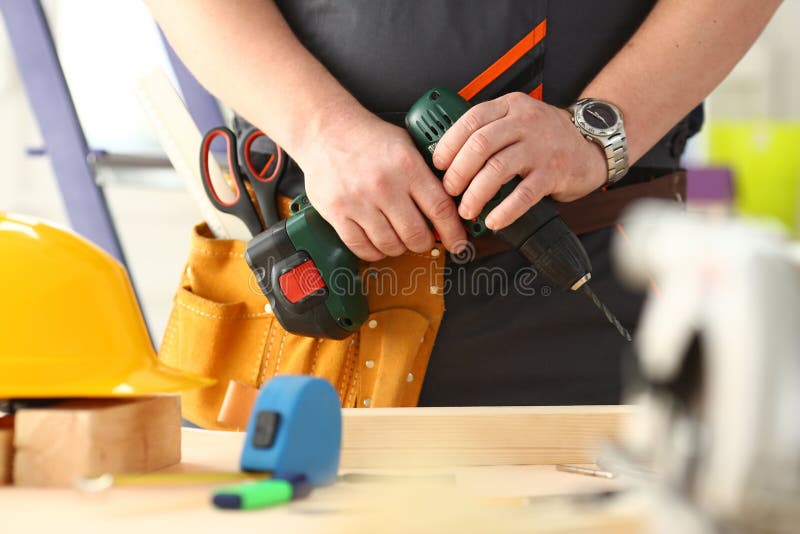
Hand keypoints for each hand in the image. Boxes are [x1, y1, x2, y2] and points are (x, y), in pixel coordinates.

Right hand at [295, 107, 465, 260]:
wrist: (325, 130)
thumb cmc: (367, 139)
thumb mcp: (406, 145)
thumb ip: (427, 175)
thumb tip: (450, 208)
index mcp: (406, 166)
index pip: (440, 209)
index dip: (453, 233)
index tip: (458, 243)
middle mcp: (384, 185)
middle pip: (416, 235)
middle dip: (424, 242)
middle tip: (423, 239)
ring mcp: (359, 201)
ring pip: (390, 246)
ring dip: (399, 248)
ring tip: (398, 237)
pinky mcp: (337, 213)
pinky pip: (362, 248)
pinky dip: (374, 252)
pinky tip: (377, 242)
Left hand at [431, 92, 607, 230]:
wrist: (592, 146)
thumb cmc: (547, 137)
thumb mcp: (518, 120)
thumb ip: (490, 130)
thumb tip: (449, 159)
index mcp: (510, 107)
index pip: (471, 120)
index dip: (449, 144)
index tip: (438, 164)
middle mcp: (525, 123)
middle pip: (480, 145)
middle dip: (458, 172)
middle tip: (450, 190)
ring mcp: (540, 147)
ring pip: (497, 169)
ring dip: (475, 194)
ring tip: (467, 209)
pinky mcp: (554, 173)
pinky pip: (522, 195)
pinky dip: (504, 211)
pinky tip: (493, 220)